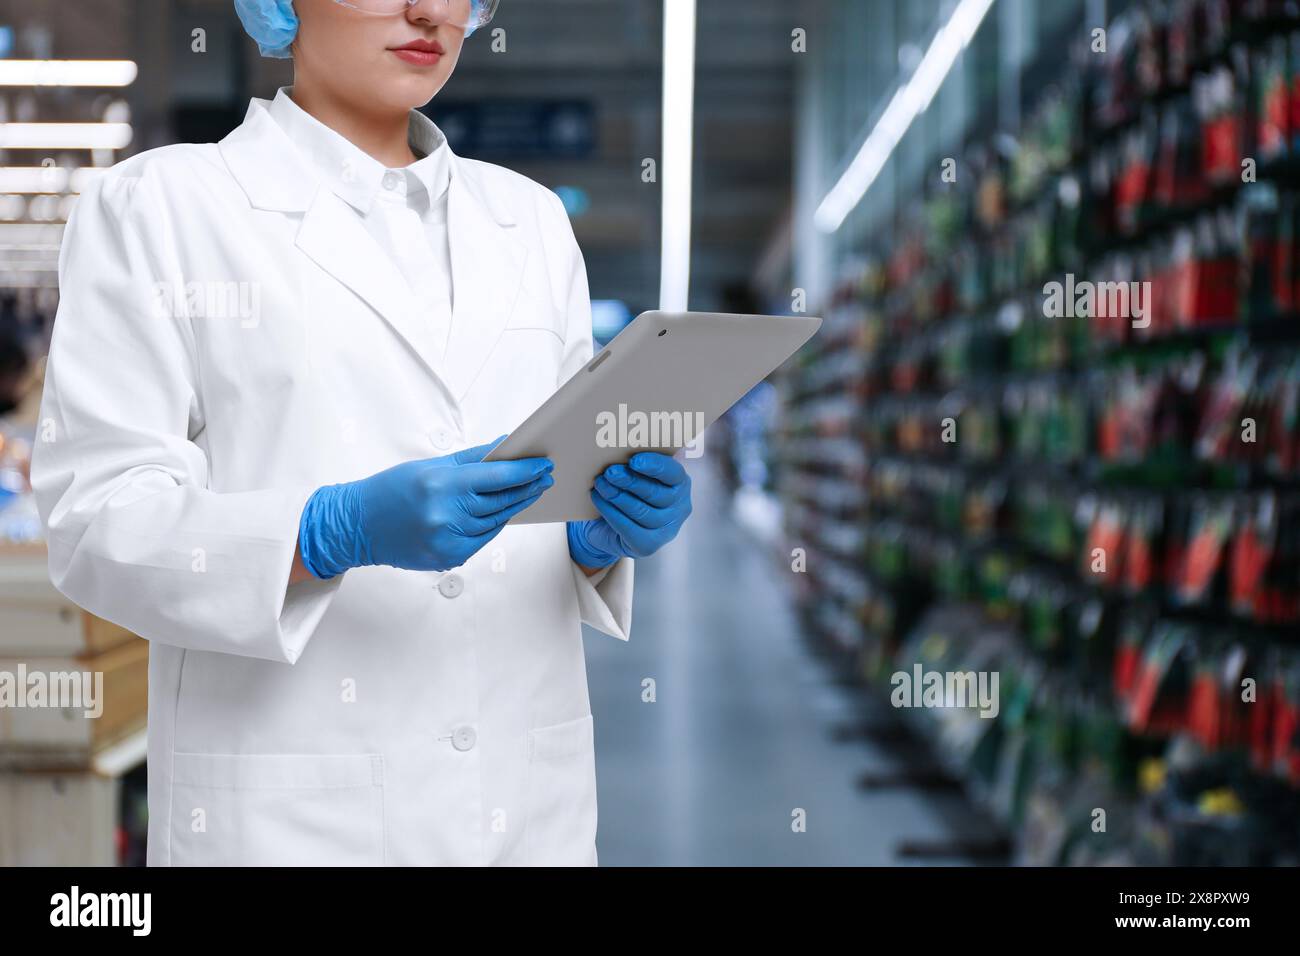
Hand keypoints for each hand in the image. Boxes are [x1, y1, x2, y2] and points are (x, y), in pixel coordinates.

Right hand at [299, 437, 551, 577]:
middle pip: (501, 501)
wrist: (357, 526)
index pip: (497, 477)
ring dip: (514, 506)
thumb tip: (504, 447)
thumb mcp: (430, 466)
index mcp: (442, 485)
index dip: (525, 471)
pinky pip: (483, 539)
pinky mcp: (448, 558)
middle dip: (527, 488)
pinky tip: (504, 512)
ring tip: (530, 492)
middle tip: (545, 477)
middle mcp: (446, 515)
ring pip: (495, 521)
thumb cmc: (390, 490)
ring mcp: (448, 540)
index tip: (543, 464)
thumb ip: (471, 459)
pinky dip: (494, 525)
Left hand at [566, 452, 691, 568]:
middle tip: (609, 472)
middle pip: (655, 493)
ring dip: (617, 496)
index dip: (655, 467)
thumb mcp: (637, 475)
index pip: (673, 474)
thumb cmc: (628, 492)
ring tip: (600, 483)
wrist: (612, 527)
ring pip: (640, 511)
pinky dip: (610, 511)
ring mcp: (667, 530)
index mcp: (680, 484)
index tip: (634, 460)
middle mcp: (680, 508)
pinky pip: (628, 527)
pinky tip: (598, 498)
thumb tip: (619, 446)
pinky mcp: (649, 545)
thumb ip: (637, 463)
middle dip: (630, 481)